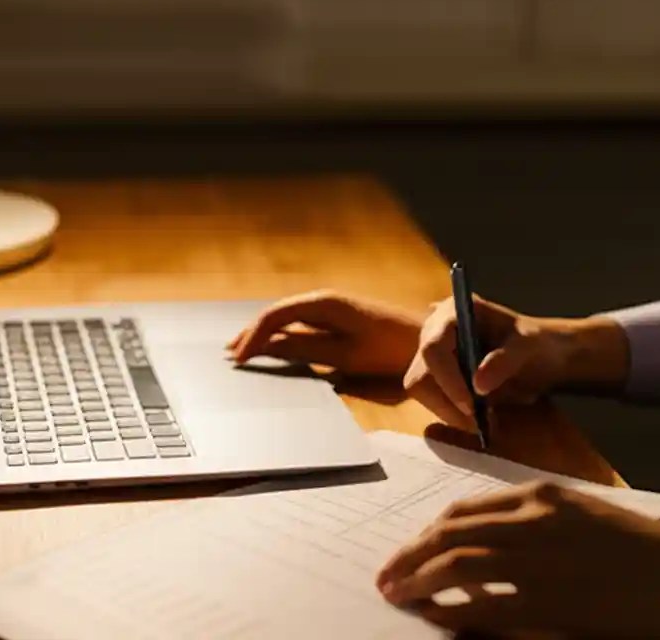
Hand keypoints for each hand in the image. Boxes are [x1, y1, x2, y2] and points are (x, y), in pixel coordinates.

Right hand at [227, 290, 423, 377]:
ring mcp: (330, 310)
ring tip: (243, 352)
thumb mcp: (346, 355)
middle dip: (252, 334)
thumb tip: (270, 347)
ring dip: (265, 336)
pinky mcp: (338, 322)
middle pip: (276, 316)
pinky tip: (273, 350)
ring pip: (286, 321)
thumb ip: (306, 350)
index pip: (274, 315)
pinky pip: (301, 328)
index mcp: (323, 303)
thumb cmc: (390, 349)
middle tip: (231, 355)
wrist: (429, 343)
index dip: (253, 336)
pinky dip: (283, 339)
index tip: (238, 358)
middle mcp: (322, 302)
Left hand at [376, 482, 659, 637]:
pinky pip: (484, 608)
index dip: (426, 533)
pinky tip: (436, 619)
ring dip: (418, 581)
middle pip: (448, 534)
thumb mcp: (581, 516)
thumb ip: (532, 522)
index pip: (461, 510)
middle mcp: (531, 520)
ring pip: (455, 565)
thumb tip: (478, 544)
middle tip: (385, 576)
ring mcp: (539, 560)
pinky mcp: (549, 602)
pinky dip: (453, 614)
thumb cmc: (642, 548)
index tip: (407, 549)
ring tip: (396, 596)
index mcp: (538, 495)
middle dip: (408, 555)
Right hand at [402, 296, 626, 426]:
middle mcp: (433, 332)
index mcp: (452, 313)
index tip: (472, 405)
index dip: (448, 379)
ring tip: (482, 420)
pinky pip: (430, 399)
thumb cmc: (536, 343)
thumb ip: (505, 361)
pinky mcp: (434, 375)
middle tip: (479, 422)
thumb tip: (478, 385)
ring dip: (448, 411)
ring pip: (421, 391)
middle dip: (446, 402)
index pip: (433, 349)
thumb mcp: (528, 347)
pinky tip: (475, 417)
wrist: (542, 355)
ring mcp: (430, 355)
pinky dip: (451, 413)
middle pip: (420, 375)